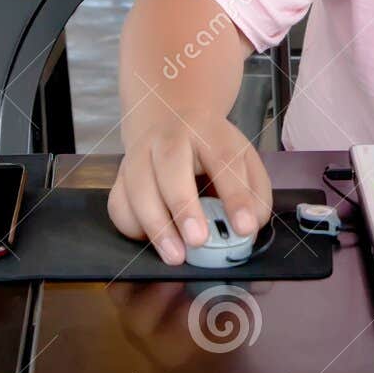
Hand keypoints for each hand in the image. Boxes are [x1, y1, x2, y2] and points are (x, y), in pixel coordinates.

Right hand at [107, 110, 271, 264]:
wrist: (170, 117)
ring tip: (176, 255)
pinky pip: (118, 203)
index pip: (225, 160)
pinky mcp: (120, 174)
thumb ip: (254, 192)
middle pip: (171, 166)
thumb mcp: (243, 158)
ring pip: (138, 187)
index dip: (236, 196)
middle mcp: (170, 138)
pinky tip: (151, 241)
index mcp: (209, 131)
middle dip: (184, 207)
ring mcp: (139, 154)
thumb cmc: (212, 148)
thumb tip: (251, 226)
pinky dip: (132, 226)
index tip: (244, 228)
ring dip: (156, 225)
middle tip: (199, 241)